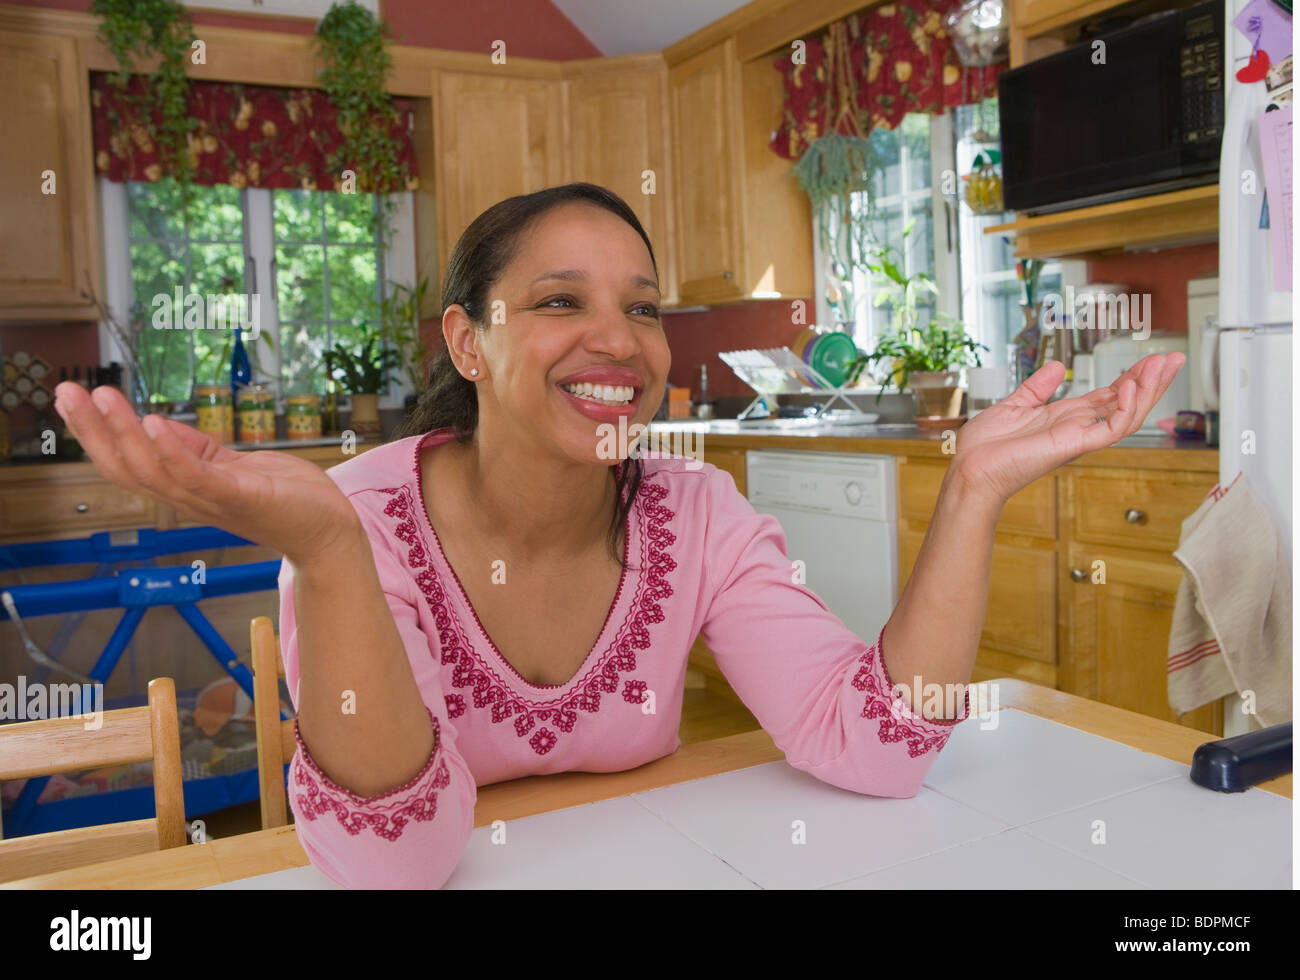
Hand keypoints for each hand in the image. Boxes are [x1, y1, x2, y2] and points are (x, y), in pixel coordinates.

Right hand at [53, 382, 362, 564]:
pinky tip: (154, 424)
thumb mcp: (235, 466)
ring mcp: (215, 500)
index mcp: (187, 489)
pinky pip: (198, 476)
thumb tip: (155, 425)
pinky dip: (173, 453)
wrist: (330, 531)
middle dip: (93, 431)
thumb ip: (196, 450)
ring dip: (124, 434)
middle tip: (66, 391)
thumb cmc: (287, 498)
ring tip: (102, 397)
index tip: (72, 398)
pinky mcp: (243, 497)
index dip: (96, 434)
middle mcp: (191, 499)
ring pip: (154, 472)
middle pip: (127, 469)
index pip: (128, 464)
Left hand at [951, 353, 1185, 504]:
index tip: (1152, 359)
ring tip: (1162, 365)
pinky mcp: (1073, 445)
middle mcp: (1077, 428)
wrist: (970, 469)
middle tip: (1174, 358)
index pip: (1109, 396)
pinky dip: (1125, 408)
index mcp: (1066, 418)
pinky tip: (1130, 385)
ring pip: (1127, 416)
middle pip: (1126, 403)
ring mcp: (1078, 438)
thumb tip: (1056, 367)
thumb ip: (1037, 388)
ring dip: (1147, 390)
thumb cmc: (986, 446)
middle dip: (1152, 381)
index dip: (1132, 378)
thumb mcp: (1014, 405)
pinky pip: (1110, 430)